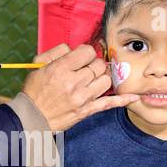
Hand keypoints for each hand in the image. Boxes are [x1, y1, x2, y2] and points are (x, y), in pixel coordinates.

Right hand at [21, 43, 139, 132]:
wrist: (32, 117)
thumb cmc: (34, 90)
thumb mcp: (38, 65)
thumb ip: (57, 51)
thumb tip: (74, 49)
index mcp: (61, 68)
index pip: (87, 51)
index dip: (85, 52)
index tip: (80, 57)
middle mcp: (73, 82)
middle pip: (98, 65)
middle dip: (94, 64)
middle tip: (85, 68)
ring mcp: (82, 98)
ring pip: (106, 80)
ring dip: (101, 77)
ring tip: (92, 79)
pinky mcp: (86, 111)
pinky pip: (109, 103)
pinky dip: (123, 100)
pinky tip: (134, 96)